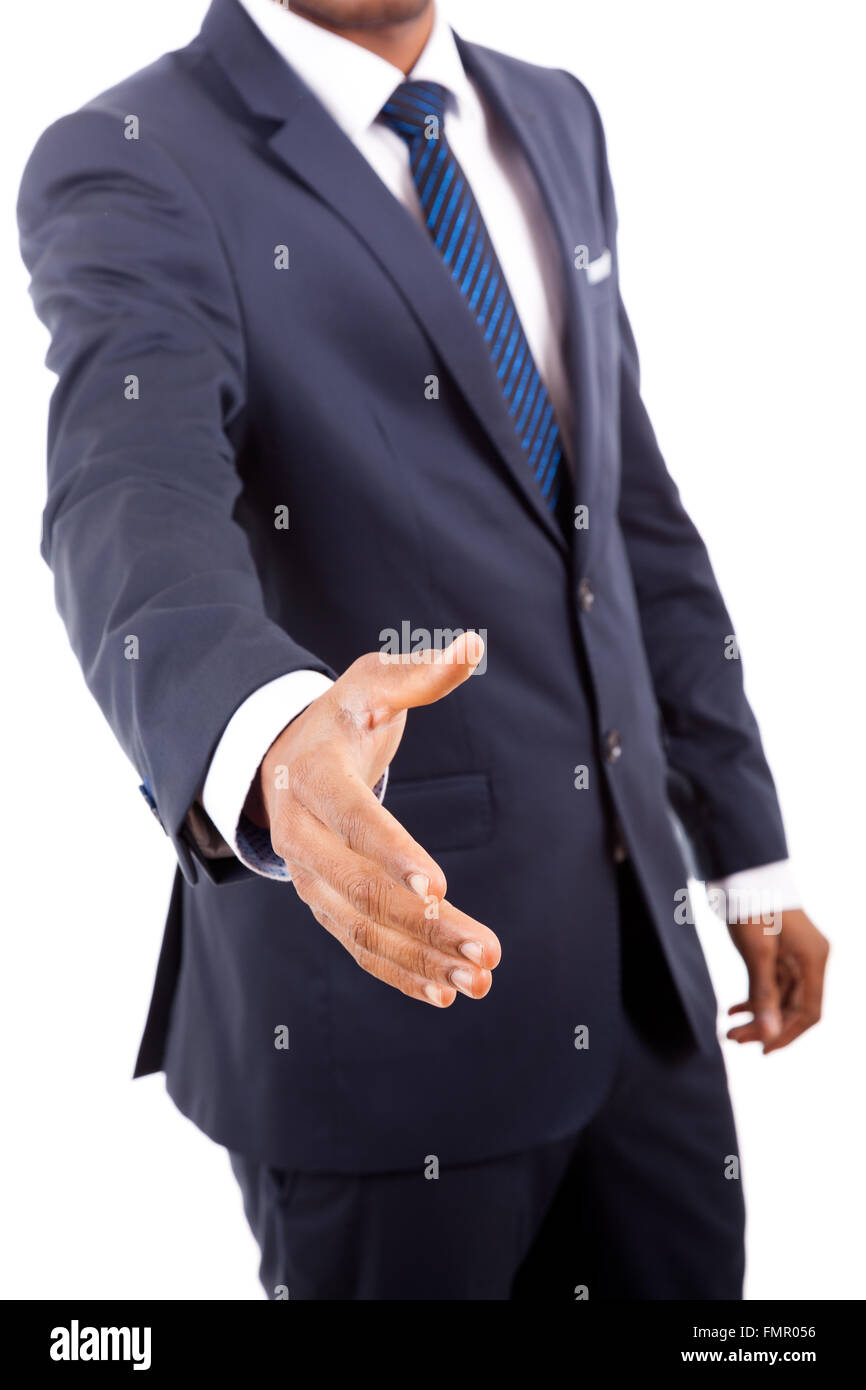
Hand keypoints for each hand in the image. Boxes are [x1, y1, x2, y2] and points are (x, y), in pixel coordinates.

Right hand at [247, 633, 500, 1007]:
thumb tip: (474, 645)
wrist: (280, 757)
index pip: (354, 820)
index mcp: (313, 779)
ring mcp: (308, 877)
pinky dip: (399, 972)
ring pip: (362, 928)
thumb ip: (420, 673)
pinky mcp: (322, 903)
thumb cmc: (338, 716)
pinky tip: (444, 993)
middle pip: (361, 889)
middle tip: (487, 950)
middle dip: (427, 924)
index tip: (441, 885)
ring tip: (479, 980)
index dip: (394, 852)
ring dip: (421, 959)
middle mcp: (301, 837)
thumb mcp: (369, 683)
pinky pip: (358, 946)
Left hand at [726, 910, 828, 1052]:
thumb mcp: (756, 954)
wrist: (741, 873)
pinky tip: (732, 1010)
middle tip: (733, 1039)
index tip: (762, 1050)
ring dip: (756, 1014)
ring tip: (729, 1029)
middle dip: (765, 1026)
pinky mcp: (781, 952)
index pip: (809, 1012)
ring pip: (780, 997)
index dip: (787, 1034)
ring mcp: (796, 956)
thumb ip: (763, 994)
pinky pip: (772, 983)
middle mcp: (810, 960)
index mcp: (814, 960)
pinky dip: (754, 997)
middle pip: (793, 1006)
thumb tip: (768, 1035)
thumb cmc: (752, 907)